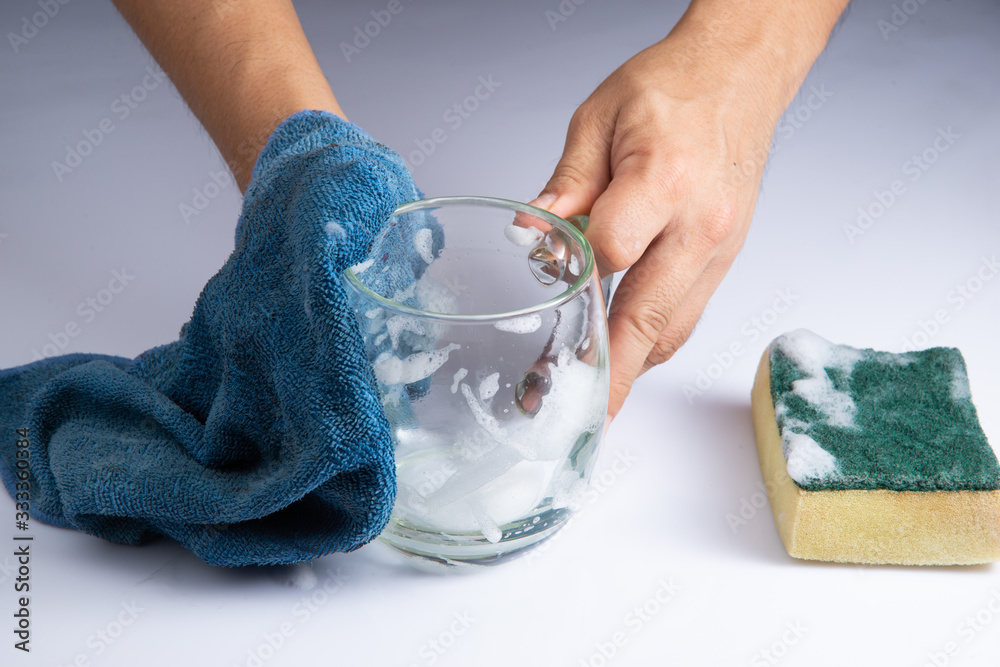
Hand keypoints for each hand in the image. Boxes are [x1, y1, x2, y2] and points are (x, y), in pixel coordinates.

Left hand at [531, 0, 845, 421]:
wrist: (741, 76)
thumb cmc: (674, 89)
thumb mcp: (599, 118)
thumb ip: (565, 186)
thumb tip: (532, 239)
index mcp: (665, 180)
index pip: (610, 253)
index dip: (573, 273)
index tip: (547, 283)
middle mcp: (700, 225)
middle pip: (648, 318)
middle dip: (608, 374)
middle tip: (575, 414)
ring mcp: (720, 248)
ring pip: (673, 330)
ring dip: (632, 368)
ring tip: (593, 398)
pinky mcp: (725, 259)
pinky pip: (687, 315)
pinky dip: (655, 342)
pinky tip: (626, 354)